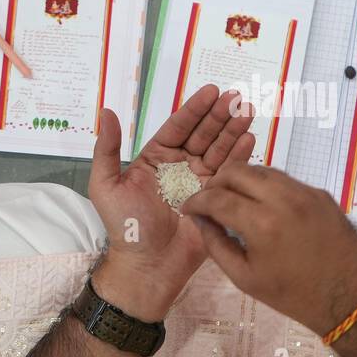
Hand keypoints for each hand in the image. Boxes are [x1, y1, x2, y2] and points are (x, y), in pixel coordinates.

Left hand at [88, 85, 253, 320]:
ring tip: (248, 112)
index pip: (179, 127)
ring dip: (234, 130)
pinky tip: (250, 138)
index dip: (195, 109)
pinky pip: (231, 174)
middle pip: (204, 134)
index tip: (211, 91)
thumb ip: (108, 149)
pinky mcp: (217, 200)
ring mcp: (201, 183)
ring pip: (220, 150)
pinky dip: (241, 157)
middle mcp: (181, 167)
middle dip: (220, 115)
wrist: (147, 265)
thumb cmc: (125, 227)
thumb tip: (106, 112)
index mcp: (156, 158)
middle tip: (236, 97)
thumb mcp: (106, 185)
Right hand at [179, 163, 356, 335]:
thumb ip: (216, 245)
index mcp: (262, 224)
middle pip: (237, 171)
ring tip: (234, 199)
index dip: (196, 201)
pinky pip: (286, 180)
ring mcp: (306, 192)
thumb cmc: (293, 295)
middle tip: (209, 200)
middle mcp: (284, 199)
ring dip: (242, 180)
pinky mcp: (320, 193)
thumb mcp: (245, 278)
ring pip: (263, 170)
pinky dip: (267, 186)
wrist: (347, 297)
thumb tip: (200, 220)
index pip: (217, 198)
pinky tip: (263, 204)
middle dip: (216, 182)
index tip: (188, 208)